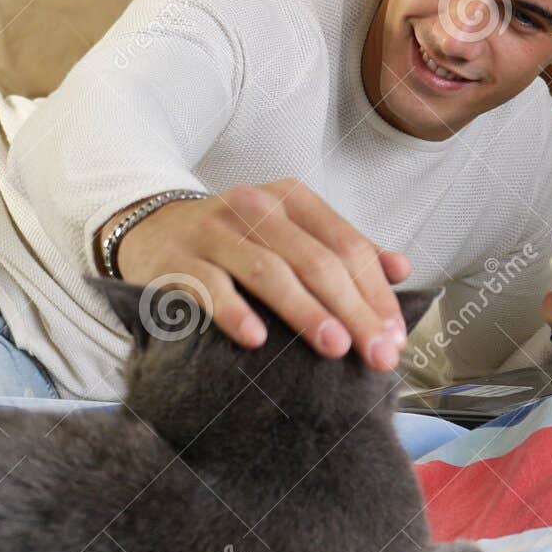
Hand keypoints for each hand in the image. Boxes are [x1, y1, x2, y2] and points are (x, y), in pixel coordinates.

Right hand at [109, 179, 413, 370]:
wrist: (151, 228)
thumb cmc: (236, 239)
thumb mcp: (289, 231)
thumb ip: (342, 248)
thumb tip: (401, 268)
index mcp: (291, 199)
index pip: (346, 245)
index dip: (376, 292)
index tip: (395, 337)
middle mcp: (255, 206)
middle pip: (316, 261)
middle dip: (353, 310)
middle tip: (377, 353)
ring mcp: (215, 231)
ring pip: (269, 272)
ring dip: (306, 311)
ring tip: (334, 347)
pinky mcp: (179, 260)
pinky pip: (210, 287)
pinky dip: (234, 312)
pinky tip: (256, 339)